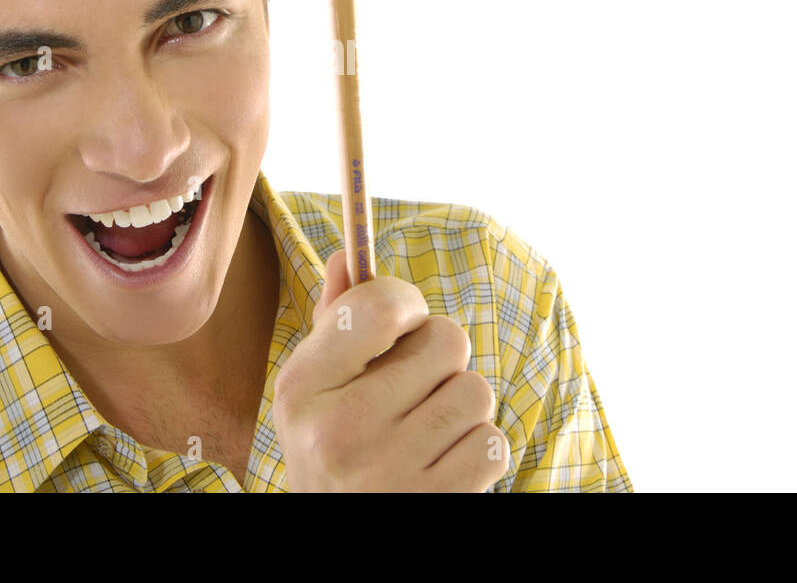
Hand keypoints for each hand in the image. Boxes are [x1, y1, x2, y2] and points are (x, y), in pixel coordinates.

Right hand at [272, 249, 509, 490]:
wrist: (337, 540)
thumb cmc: (331, 445)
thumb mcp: (313, 388)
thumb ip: (334, 321)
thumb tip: (348, 256)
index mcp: (303, 388)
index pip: (383, 306)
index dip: (407, 302)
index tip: (404, 322)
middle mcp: (341, 430)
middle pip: (446, 339)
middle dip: (439, 355)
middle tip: (415, 382)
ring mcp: (388, 472)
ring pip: (476, 391)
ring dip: (459, 404)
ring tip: (427, 425)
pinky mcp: (434, 503)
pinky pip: (493, 443)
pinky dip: (477, 449)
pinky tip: (442, 460)